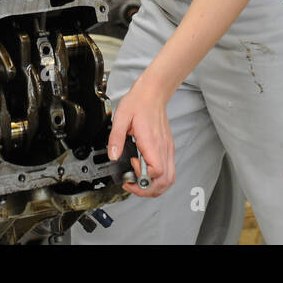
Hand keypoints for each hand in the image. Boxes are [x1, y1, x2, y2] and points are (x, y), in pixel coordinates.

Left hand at [107, 74, 175, 196]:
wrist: (152, 93)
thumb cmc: (139, 102)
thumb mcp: (121, 118)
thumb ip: (116, 138)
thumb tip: (113, 156)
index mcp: (152, 142)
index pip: (156, 171)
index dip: (142, 174)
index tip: (131, 165)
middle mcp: (163, 148)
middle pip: (166, 181)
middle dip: (148, 190)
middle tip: (133, 184)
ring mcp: (167, 149)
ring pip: (169, 178)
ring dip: (155, 187)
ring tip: (139, 182)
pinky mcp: (167, 148)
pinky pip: (168, 170)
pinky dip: (158, 178)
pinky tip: (145, 172)